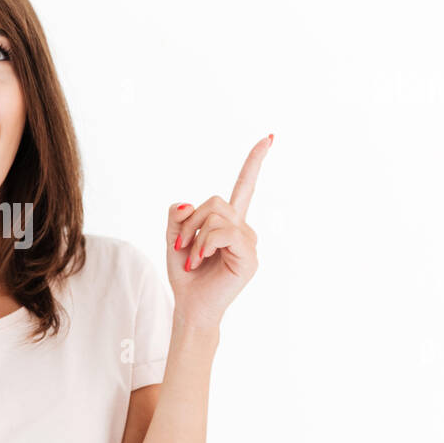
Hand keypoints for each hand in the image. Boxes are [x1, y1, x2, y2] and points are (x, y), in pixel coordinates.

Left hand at [166, 134, 271, 330]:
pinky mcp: (249, 257)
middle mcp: (243, 228)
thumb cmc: (186, 274)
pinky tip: (200, 261)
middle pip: (215, 201)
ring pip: (217, 217)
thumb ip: (178, 215)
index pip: (244, 186)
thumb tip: (188, 202)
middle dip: (190, 220)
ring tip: (192, 258)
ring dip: (194, 236)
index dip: (254, 162)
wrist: (190, 305)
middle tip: (180, 245)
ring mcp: (249, 242)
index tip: (268, 138)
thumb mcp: (174, 238)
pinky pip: (222, 234)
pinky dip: (204, 245)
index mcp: (228, 222)